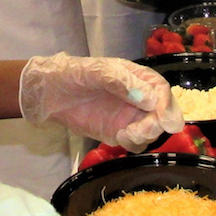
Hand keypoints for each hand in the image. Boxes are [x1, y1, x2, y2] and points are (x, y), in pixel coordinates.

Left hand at [19, 53, 183, 149]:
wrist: (49, 93)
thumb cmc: (74, 74)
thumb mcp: (98, 72)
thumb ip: (123, 83)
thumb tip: (150, 100)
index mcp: (139, 78)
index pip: (162, 91)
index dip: (166, 105)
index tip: (164, 119)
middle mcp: (140, 98)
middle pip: (162, 114)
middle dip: (157, 124)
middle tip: (141, 130)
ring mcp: (129, 117)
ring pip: (152, 131)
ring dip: (146, 135)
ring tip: (126, 134)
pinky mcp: (118, 133)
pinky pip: (136, 143)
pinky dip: (134, 143)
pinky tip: (120, 138)